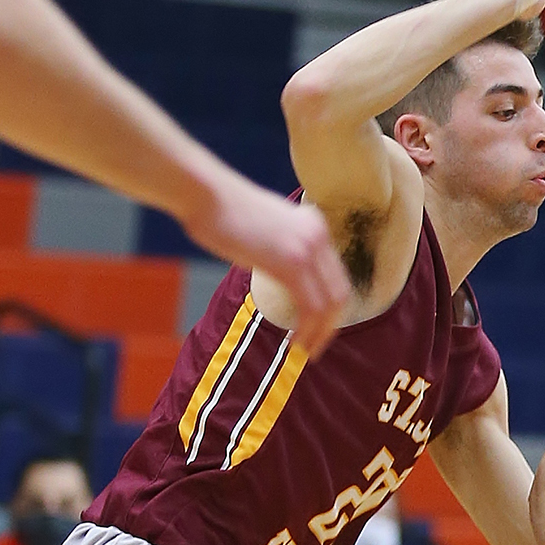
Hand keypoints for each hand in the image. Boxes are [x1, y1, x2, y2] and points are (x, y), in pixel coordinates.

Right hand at [181, 173, 349, 357]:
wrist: (204, 193)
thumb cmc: (221, 212)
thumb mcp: (265, 230)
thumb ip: (283, 251)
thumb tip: (285, 277)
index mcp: (315, 226)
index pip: (337, 277)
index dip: (332, 309)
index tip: (318, 330)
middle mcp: (319, 236)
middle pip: (341, 293)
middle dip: (330, 326)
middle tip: (315, 348)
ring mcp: (308, 248)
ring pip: (330, 304)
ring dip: (319, 333)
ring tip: (304, 351)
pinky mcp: (291, 262)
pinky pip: (311, 306)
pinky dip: (307, 329)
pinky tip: (293, 343)